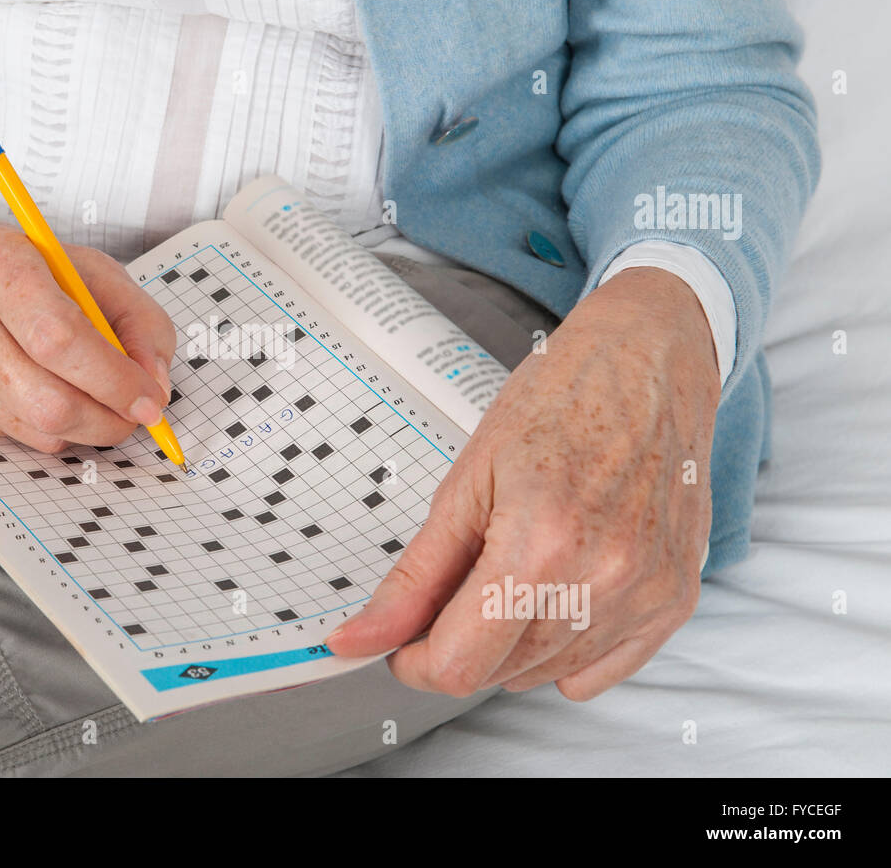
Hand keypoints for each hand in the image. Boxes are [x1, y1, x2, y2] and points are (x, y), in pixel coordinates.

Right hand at [0, 184, 174, 451]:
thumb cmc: (5, 266)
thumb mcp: (82, 266)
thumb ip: (137, 318)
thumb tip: (156, 383)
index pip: (60, 337)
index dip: (114, 378)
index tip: (151, 398)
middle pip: (47, 399)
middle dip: (107, 419)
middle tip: (134, 414)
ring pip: (33, 429)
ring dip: (82, 427)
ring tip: (92, 399)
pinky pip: (8, 435)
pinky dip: (42, 425)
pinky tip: (35, 390)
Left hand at [327, 267, 719, 700]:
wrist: (647, 359)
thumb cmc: (560, 400)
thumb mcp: (465, 481)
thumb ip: (414, 576)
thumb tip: (359, 639)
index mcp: (541, 545)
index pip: (460, 665)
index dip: (413, 661)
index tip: (402, 642)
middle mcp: (604, 579)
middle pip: (499, 672)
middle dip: (460, 641)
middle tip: (459, 579)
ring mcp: (647, 594)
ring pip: (545, 676)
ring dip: (510, 643)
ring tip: (514, 564)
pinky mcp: (676, 599)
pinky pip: (598, 672)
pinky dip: (563, 649)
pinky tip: (557, 589)